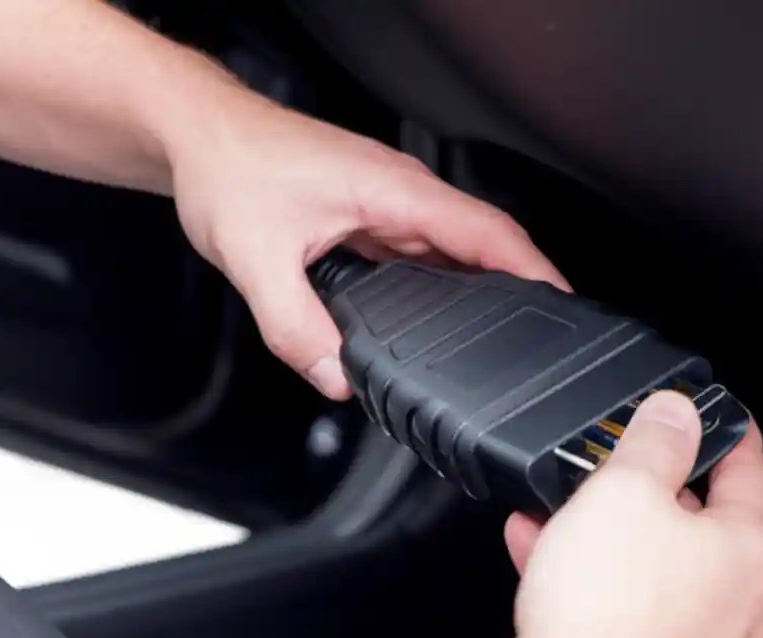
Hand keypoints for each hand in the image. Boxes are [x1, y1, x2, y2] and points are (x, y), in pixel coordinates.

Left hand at [164, 83, 567, 398]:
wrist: (199, 137)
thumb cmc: (230, 167)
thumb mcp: (256, 257)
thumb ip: (296, 327)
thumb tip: (335, 376)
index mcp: (394, 189)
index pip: (488, 231)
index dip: (534, 270)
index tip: (563, 308)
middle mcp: (399, 194)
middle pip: (480, 246)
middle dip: (515, 293)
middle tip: (535, 346)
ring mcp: (385, 206)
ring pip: (449, 255)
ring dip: (474, 293)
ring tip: (494, 344)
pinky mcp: (366, 219)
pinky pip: (417, 259)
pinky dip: (434, 291)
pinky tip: (429, 324)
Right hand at [475, 391, 762, 637]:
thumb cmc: (606, 620)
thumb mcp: (624, 491)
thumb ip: (655, 443)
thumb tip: (676, 414)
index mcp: (749, 555)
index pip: (752, 475)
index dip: (732, 437)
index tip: (723, 421)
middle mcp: (743, 613)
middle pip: (703, 533)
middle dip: (651, 499)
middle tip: (617, 477)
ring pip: (661, 581)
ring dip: (613, 547)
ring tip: (559, 527)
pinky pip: (635, 624)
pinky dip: (600, 595)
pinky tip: (548, 575)